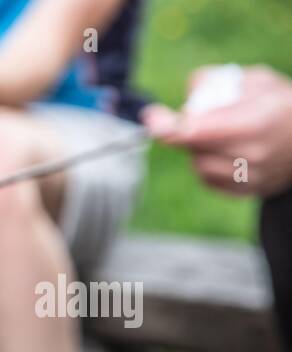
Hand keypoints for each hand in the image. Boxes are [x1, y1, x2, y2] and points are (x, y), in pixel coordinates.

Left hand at [142, 66, 291, 196]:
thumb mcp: (258, 80)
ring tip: (226, 133)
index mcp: (253, 124)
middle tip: (206, 116)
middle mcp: (249, 156)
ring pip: (197, 163)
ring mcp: (247, 179)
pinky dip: (209, 162)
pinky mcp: (243, 192)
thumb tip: (187, 93)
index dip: (168, 125)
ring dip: (199, 147)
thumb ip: (217, 81)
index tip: (152, 116)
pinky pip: (207, 178)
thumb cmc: (284, 104)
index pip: (194, 131)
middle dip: (189, 129)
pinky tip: (230, 150)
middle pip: (192, 146)